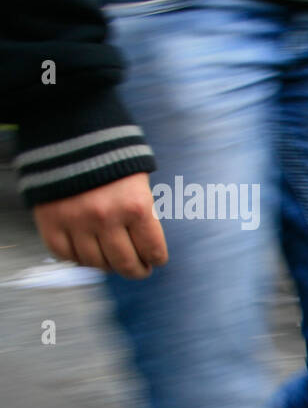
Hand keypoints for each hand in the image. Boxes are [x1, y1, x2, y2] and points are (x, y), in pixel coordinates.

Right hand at [32, 172, 166, 278]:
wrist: (71, 137)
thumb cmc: (114, 161)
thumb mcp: (140, 184)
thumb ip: (144, 216)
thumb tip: (148, 250)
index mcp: (136, 207)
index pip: (153, 251)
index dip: (156, 259)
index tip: (155, 260)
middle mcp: (107, 218)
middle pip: (125, 264)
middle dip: (136, 271)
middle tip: (139, 269)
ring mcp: (76, 222)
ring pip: (96, 264)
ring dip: (108, 266)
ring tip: (113, 260)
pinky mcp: (51, 222)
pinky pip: (66, 256)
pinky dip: (78, 258)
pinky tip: (88, 252)